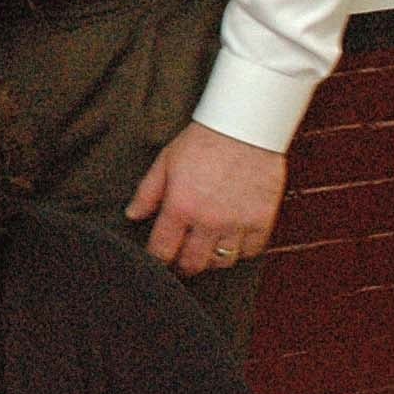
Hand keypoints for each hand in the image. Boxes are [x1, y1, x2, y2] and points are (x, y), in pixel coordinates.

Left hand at [129, 121, 287, 276]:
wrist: (244, 128)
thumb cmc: (204, 140)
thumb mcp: (166, 161)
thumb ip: (147, 192)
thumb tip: (132, 215)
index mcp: (180, 207)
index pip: (162, 250)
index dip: (157, 258)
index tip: (158, 258)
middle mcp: (208, 220)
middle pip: (192, 263)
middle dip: (183, 265)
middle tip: (181, 260)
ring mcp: (237, 223)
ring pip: (221, 262)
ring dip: (211, 260)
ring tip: (206, 250)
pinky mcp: (261, 220)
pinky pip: (250, 251)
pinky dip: (241, 251)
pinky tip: (233, 240)